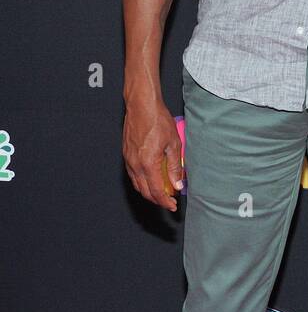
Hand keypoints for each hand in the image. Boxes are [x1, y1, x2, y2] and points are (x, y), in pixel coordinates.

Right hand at [123, 93, 183, 212]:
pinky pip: (133, 174)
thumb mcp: (173, 144)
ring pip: (137, 184)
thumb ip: (175, 167)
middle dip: (157, 200)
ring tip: (162, 191)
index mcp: (148, 163)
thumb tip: (177, 184)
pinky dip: (142, 181)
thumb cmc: (157, 120)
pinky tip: (152, 178)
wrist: (141, 105)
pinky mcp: (126, 154)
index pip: (156, 191)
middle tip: (169, 201)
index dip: (165, 202)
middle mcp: (135, 164)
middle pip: (145, 191)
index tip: (172, 206)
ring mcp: (129, 159)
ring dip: (149, 191)